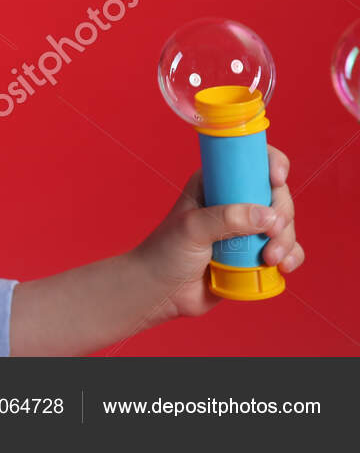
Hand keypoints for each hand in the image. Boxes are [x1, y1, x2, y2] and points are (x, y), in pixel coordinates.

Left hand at [132, 143, 302, 319]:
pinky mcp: (255, 253)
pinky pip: (286, 249)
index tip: (277, 180)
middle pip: (275, 195)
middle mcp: (234, 201)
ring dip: (286, 239)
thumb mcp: (192, 229)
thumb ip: (226, 219)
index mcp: (215, 183)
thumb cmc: (167, 252)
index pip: (250, 161)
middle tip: (272, 234)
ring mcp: (247, 228)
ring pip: (283, 224)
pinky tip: (284, 267)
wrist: (161, 290)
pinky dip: (292, 255)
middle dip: (282, 214)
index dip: (271, 164)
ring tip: (270, 259)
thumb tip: (267, 216)